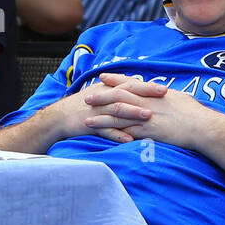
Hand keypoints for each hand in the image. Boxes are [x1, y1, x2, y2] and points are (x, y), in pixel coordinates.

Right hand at [45, 72, 166, 143]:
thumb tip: (137, 92)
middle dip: (145, 94)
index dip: (147, 86)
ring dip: (133, 112)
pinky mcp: (90, 124)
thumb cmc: (83, 107)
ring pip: (117, 110)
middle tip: (163, 95)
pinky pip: (105, 130)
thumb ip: (118, 93)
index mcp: (107, 89)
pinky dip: (117, 135)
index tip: (165, 88)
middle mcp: (104, 97)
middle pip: (126, 93)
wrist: (59, 117)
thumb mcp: (100, 95)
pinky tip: (129, 139)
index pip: (130, 84)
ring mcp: (97, 111)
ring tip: (148, 116)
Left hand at [87, 72, 204, 146]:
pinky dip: (112, 133)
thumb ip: (165, 96)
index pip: (131, 83)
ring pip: (118, 115)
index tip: (103, 76)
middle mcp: (148, 102)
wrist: (203, 126)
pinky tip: (102, 136)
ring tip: (86, 117)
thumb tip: (162, 93)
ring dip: (101, 117)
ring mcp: (146, 117)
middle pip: (119, 97)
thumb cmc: (195, 113)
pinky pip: (126, 132)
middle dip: (101, 96)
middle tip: (86, 96)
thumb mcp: (179, 98)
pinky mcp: (148, 132)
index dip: (116, 79)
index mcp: (154, 92)